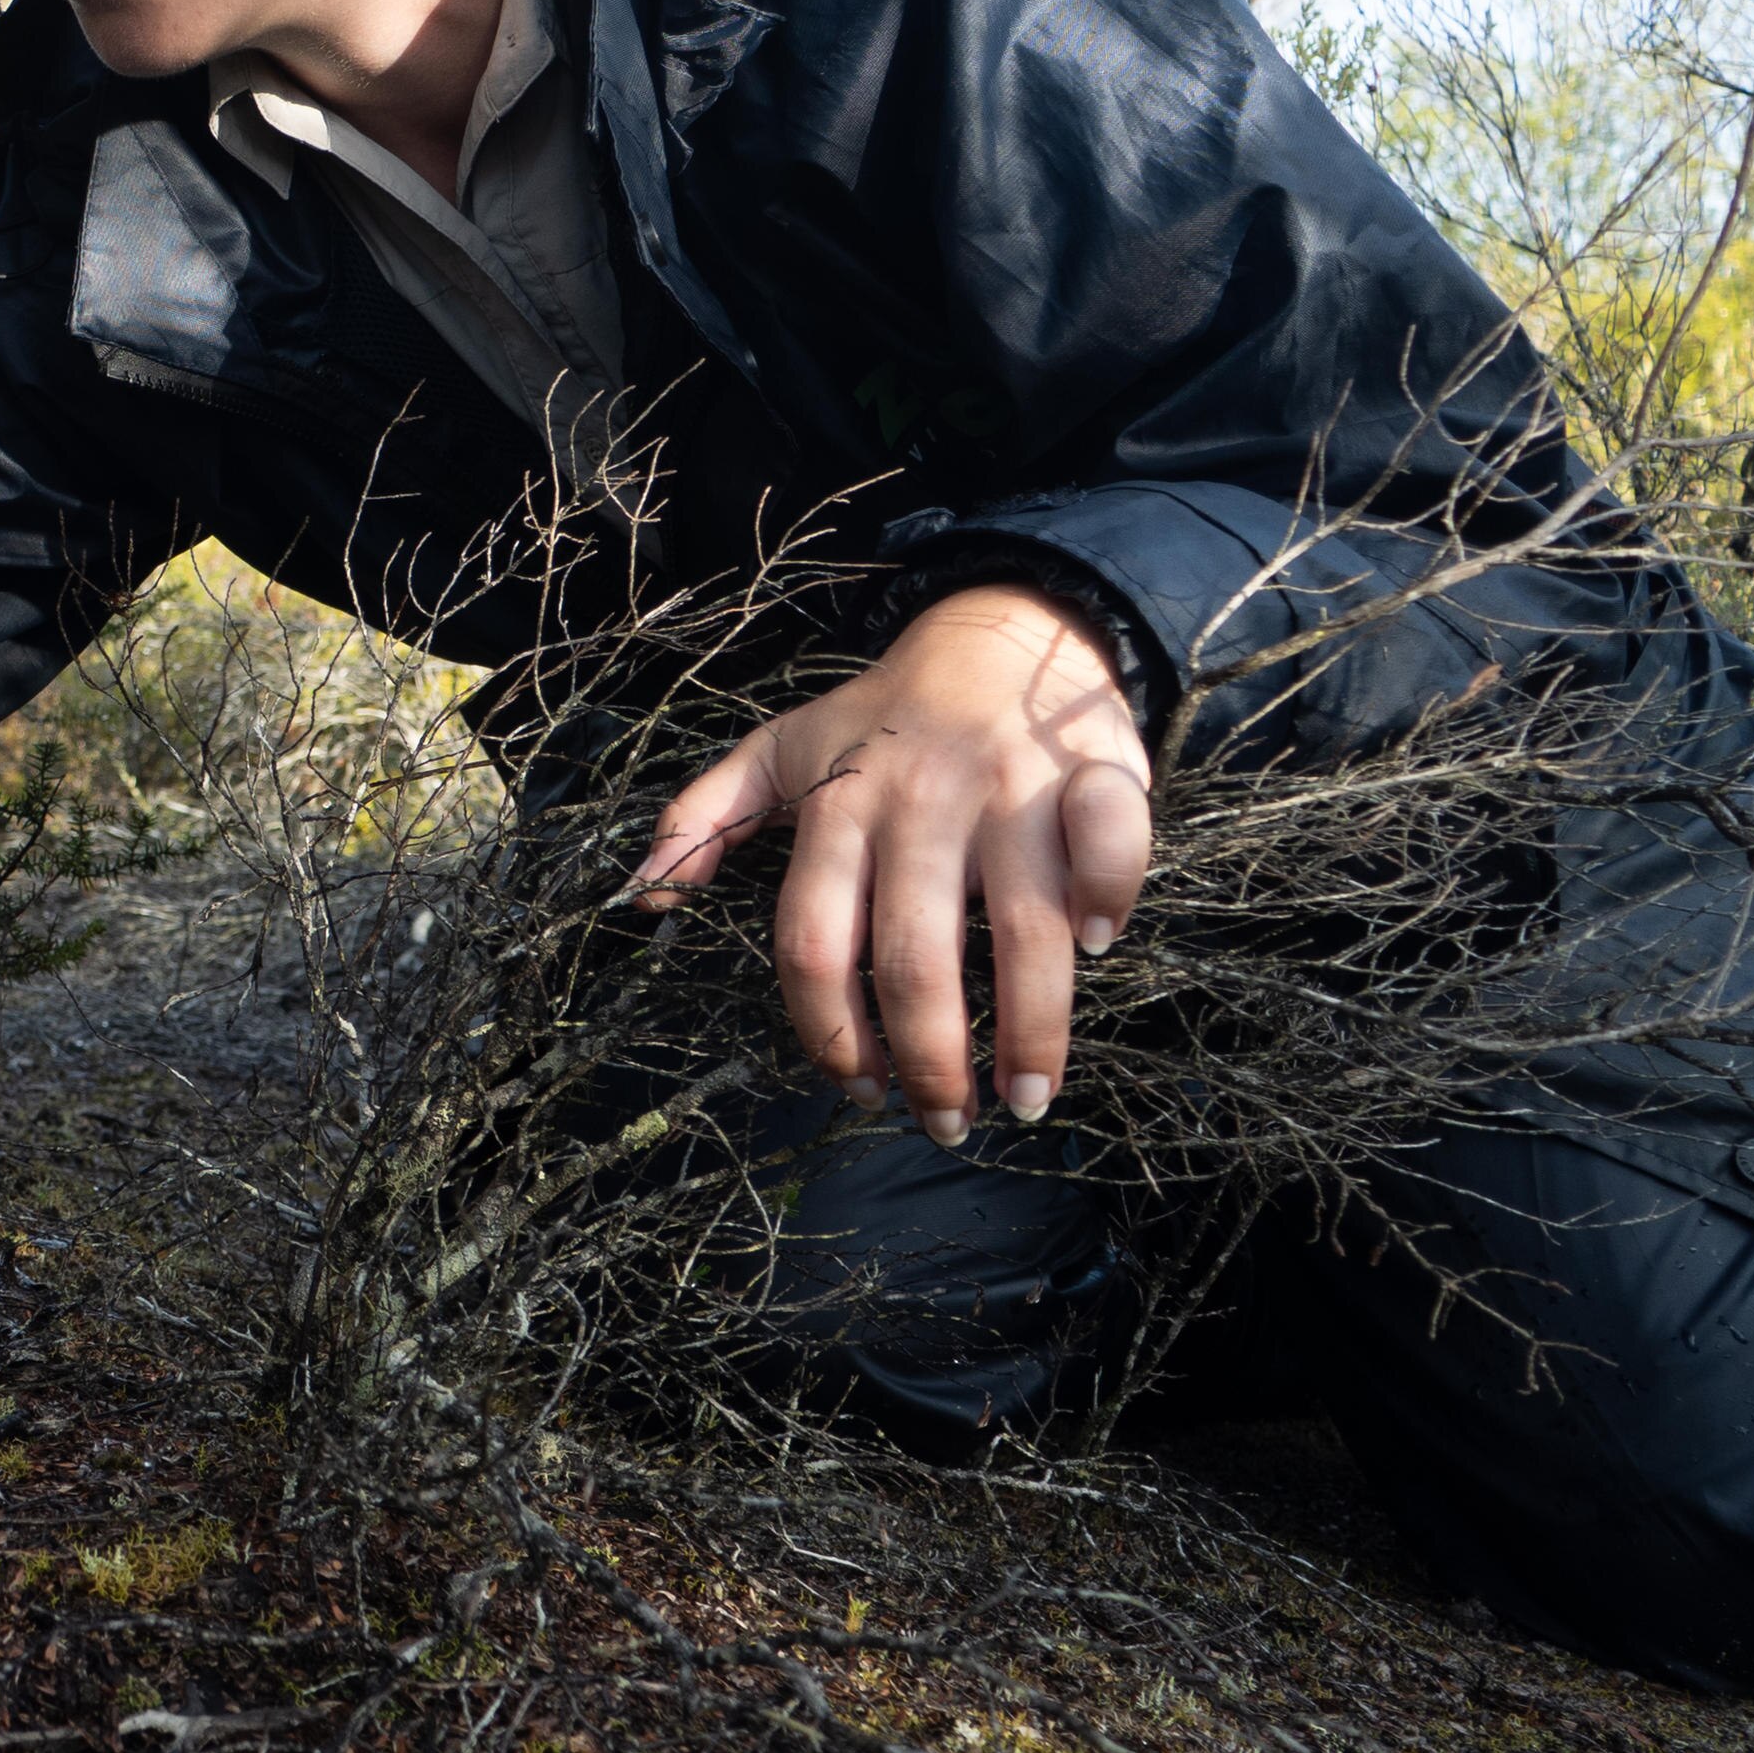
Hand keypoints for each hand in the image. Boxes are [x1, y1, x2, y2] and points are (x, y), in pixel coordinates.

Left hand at [624, 583, 1154, 1140]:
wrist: (997, 632)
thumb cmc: (881, 716)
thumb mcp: (776, 751)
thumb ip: (703, 817)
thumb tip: (643, 894)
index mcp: (836, 809)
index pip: (813, 943)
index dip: (832, 1031)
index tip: (861, 1089)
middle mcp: (920, 804)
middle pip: (915, 957)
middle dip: (930, 1058)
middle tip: (946, 1121)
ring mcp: (1010, 789)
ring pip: (1022, 927)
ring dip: (1029, 1027)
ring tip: (1024, 1096)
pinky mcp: (1095, 771)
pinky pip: (1110, 839)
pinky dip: (1109, 895)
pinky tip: (1097, 947)